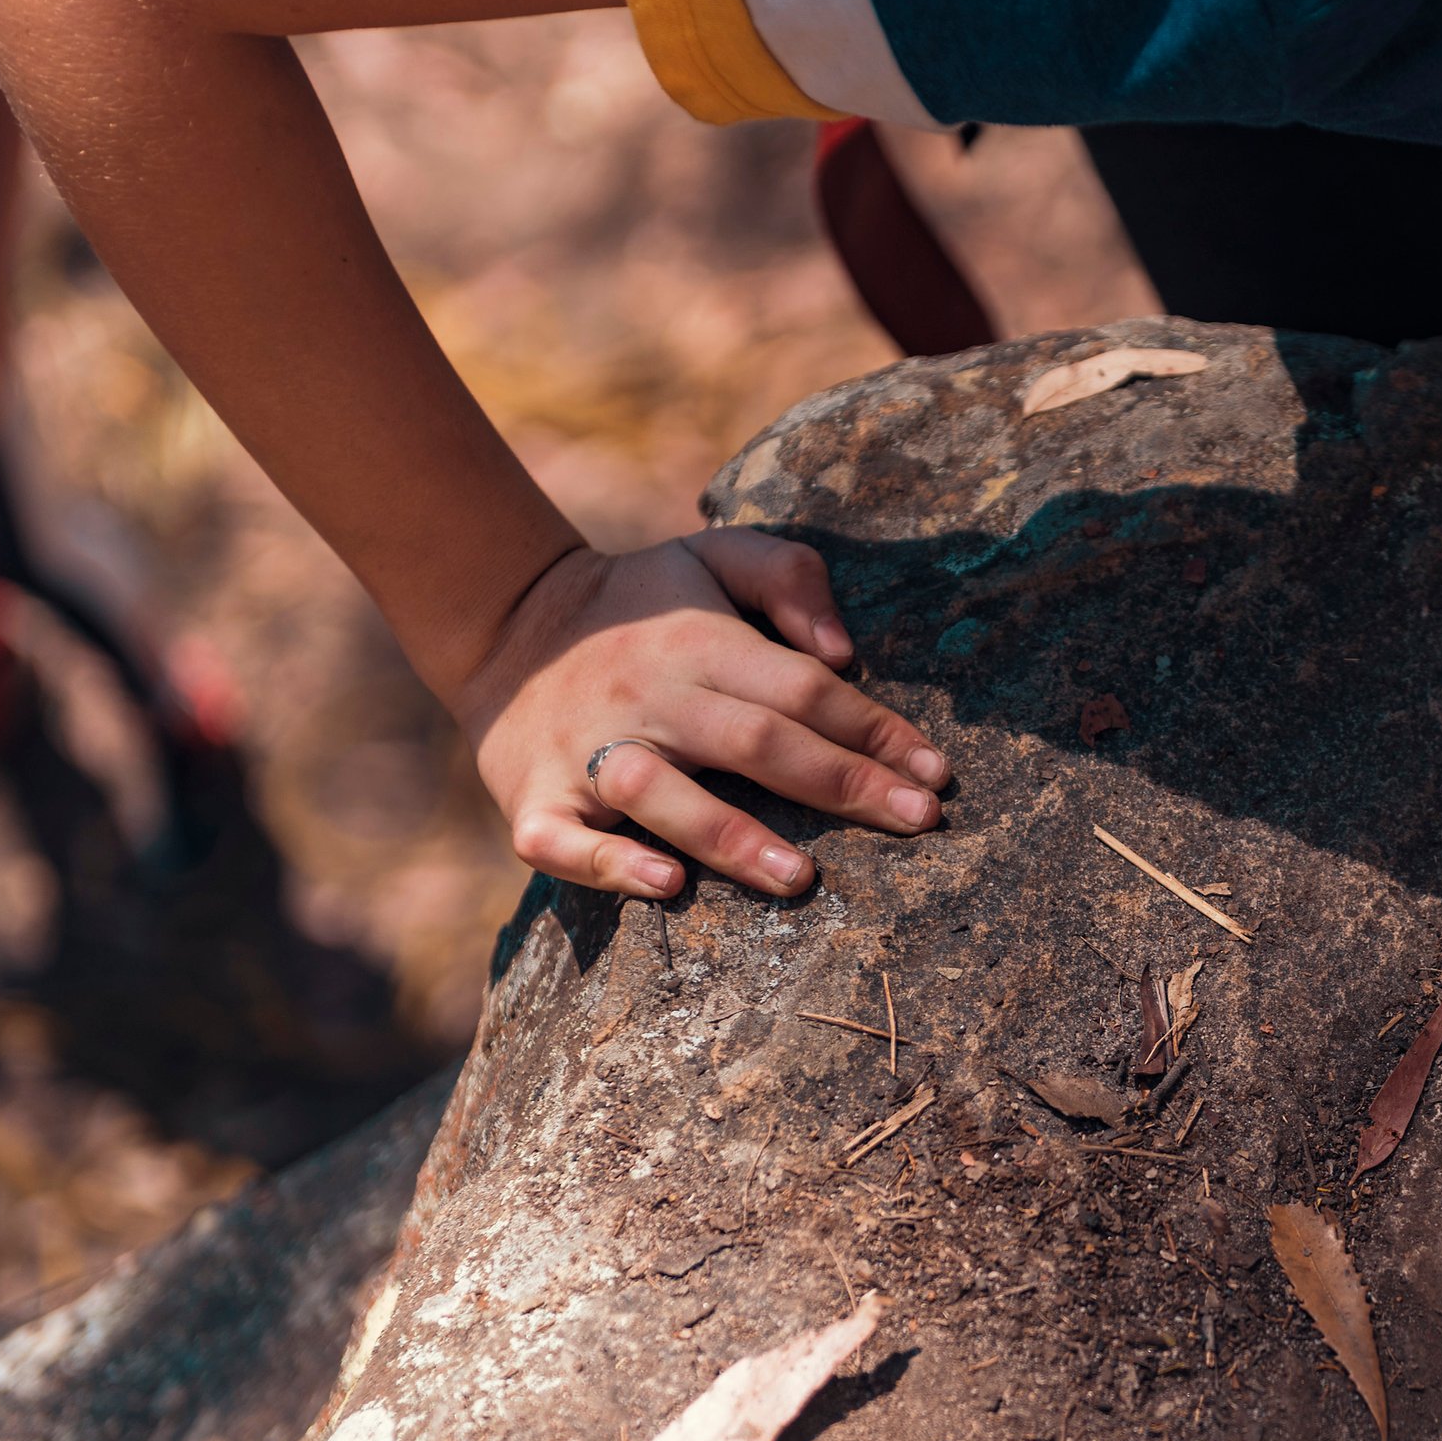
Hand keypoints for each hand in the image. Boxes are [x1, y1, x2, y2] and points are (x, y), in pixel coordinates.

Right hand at [447, 531, 948, 898]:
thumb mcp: (711, 555)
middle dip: (841, 784)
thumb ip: (787, 578)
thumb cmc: (640, 604)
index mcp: (696, 640)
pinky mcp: (534, 798)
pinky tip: (667, 884)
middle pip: (753, 741)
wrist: (505, 625)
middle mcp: (647, 695)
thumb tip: (844, 653)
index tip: (936, 773)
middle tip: (918, 822)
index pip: (801, 687)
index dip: (873, 729)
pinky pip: (564, 841)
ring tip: (800, 878)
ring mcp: (586, 750)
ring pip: (660, 795)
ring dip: (729, 837)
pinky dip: (610, 866)